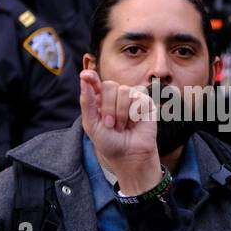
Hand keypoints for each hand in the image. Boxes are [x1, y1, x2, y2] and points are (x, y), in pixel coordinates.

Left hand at [80, 70, 161, 195]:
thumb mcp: (91, 123)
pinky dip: (134, 113)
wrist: (129, 155)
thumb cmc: (109, 142)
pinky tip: (135, 123)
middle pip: (109, 85)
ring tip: (123, 126)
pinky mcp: (146, 104)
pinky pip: (139, 98)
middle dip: (108, 107)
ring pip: (124, 91)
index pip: (94, 82)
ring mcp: (132, 99)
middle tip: (110, 124)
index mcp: (99, 99)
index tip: (85, 76)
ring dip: (121, 113)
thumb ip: (87, 101)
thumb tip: (83, 77)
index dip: (91, 77)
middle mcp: (115, 96)